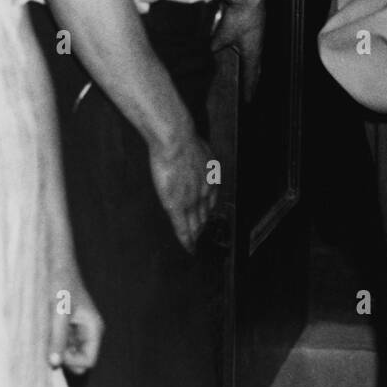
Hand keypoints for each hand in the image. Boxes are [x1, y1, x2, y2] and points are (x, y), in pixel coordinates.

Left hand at [46, 267, 103, 373]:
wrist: (56, 266)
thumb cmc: (61, 284)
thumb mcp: (59, 312)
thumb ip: (58, 338)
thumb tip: (55, 363)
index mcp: (94, 329)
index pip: (88, 361)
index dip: (71, 360)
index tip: (55, 349)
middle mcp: (89, 332)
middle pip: (79, 361)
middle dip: (63, 357)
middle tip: (48, 341)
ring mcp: (78, 331)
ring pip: (68, 354)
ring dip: (55, 349)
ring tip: (45, 333)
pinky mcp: (67, 328)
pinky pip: (61, 345)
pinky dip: (51, 342)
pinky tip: (44, 329)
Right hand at [148, 129, 216, 252]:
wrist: (176, 139)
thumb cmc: (182, 138)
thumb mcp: (196, 148)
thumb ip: (196, 158)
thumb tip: (191, 157)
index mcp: (211, 177)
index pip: (211, 199)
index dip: (207, 209)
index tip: (205, 216)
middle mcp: (206, 190)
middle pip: (205, 213)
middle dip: (203, 224)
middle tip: (200, 235)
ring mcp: (192, 199)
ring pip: (195, 222)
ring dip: (195, 235)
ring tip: (194, 245)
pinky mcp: (177, 204)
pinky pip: (183, 227)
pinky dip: (186, 239)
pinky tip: (189, 248)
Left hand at [212, 0, 264, 100]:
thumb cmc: (240, 17)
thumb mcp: (221, 37)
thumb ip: (212, 50)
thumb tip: (201, 60)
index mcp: (253, 52)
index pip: (251, 76)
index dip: (249, 89)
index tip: (248, 101)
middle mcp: (257, 47)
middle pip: (256, 68)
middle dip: (252, 80)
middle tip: (249, 92)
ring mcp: (256, 37)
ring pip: (252, 57)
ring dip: (249, 66)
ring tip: (245, 75)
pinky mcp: (252, 28)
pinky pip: (248, 46)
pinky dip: (245, 53)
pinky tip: (237, 50)